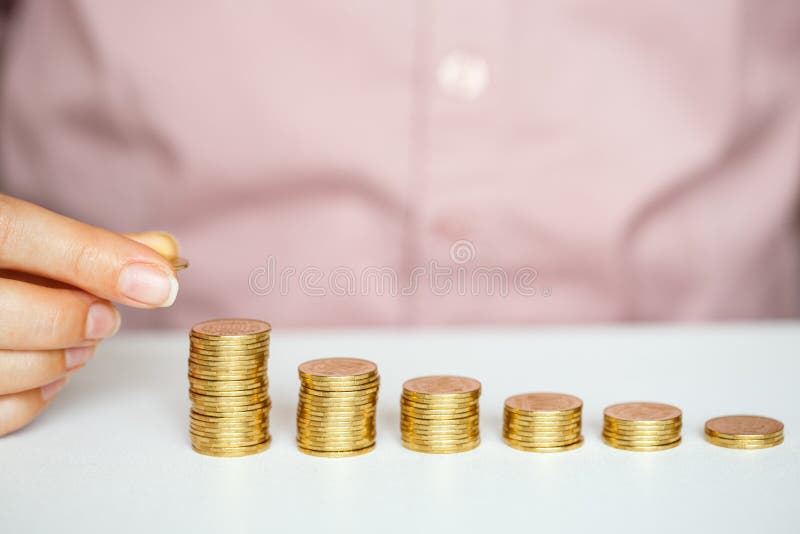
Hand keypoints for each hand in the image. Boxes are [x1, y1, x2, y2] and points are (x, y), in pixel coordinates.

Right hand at [0, 194, 179, 435]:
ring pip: (2, 368)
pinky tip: (48, 372)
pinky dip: (36, 396)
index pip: (17, 232)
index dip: (95, 259)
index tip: (160, 284)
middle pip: (8, 314)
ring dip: (60, 360)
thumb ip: (86, 243)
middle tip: (105, 319)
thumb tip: (162, 254)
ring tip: (80, 342)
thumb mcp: (21, 236)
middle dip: (75, 320)